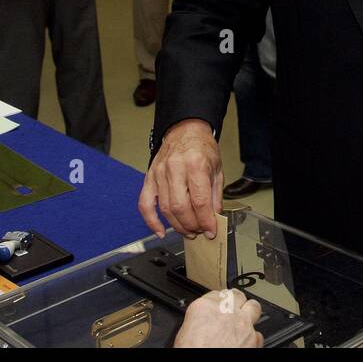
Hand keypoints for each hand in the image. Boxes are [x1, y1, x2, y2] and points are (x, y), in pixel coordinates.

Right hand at [138, 119, 222, 239]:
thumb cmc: (201, 148)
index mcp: (195, 163)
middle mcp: (175, 168)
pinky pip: (145, 204)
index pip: (200, 200)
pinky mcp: (149, 178)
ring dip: (177, 226)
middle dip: (191, 225)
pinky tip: (160, 231)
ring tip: (188, 231)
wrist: (185, 130)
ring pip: (165, 208)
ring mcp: (159, 173)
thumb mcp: (217, 169)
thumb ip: (215, 196)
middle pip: (180, 207)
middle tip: (199, 231)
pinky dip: (151, 221)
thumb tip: (215, 218)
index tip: (211, 231)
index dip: (206, 220)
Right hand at [174, 289, 263, 347]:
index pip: (216, 294)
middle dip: (236, 302)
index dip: (219, 301)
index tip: (219, 307)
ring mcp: (243, 323)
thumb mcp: (185, 333)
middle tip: (234, 310)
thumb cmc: (192, 352)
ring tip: (244, 321)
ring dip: (249, 313)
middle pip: (237, 295)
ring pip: (254, 307)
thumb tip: (203, 323)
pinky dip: (253, 338)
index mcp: (205, 307)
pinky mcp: (254, 339)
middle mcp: (226, 311)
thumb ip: (199, 321)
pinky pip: (258, 334)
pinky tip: (246, 343)